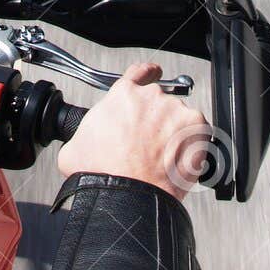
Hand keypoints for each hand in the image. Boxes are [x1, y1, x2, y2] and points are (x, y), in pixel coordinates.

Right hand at [56, 62, 210, 200]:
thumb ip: (82, 135)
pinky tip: (175, 160)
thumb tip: (80, 144)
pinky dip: (190, 144)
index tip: (152, 74)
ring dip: (172, 133)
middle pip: (158, 101)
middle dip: (154, 120)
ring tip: (160, 158)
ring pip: (177, 117)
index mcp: (123, 95)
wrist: (129, 196)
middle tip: (147, 144)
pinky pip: (197, 131)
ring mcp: (176, 110)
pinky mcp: (196, 127)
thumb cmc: (104, 173)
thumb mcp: (73, 150)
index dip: (145, 74)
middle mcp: (151, 96)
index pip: (138, 73)